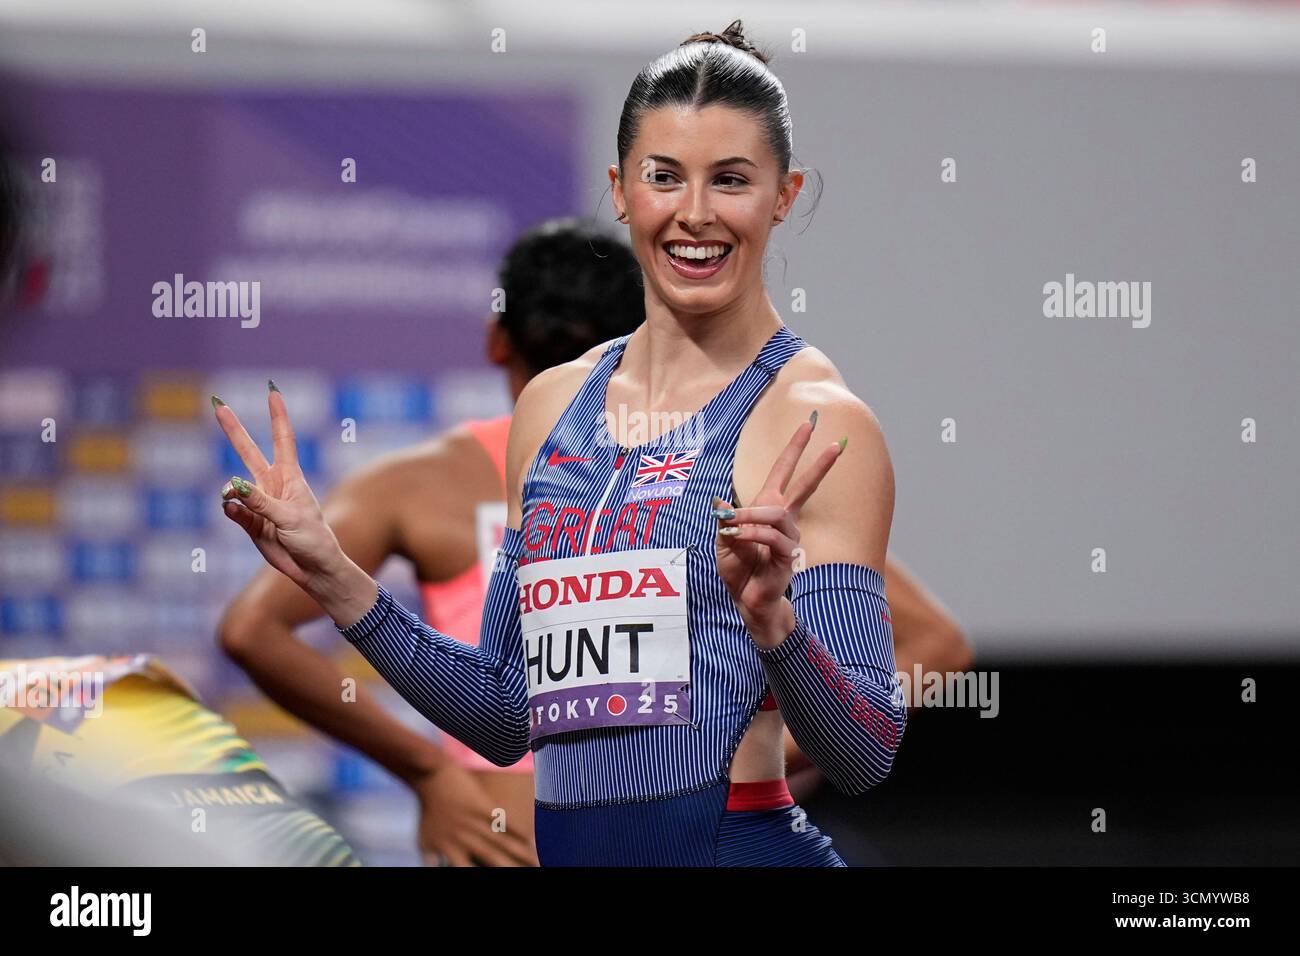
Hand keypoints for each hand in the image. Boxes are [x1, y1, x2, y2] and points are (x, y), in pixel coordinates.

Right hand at [212, 384, 347, 593]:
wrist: (312, 568)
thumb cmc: (312, 539)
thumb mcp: (290, 518)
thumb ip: (260, 502)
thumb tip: (232, 485)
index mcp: (290, 477)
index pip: (283, 439)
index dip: (277, 415)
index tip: (272, 390)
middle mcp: (272, 485)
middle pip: (248, 451)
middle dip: (234, 429)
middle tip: (217, 404)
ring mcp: (259, 502)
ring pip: (233, 485)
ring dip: (229, 489)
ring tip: (232, 498)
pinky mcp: (248, 521)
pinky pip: (231, 509)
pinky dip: (230, 509)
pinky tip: (231, 510)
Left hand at [413, 764, 538, 866]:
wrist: (430, 777)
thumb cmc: (428, 812)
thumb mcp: (424, 840)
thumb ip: (431, 861)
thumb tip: (434, 872)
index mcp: (450, 848)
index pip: (467, 870)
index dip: (486, 876)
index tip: (502, 878)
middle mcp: (465, 837)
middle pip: (492, 858)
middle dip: (510, 868)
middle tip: (531, 872)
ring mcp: (475, 820)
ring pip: (502, 841)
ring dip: (520, 854)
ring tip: (535, 863)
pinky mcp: (483, 804)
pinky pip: (503, 819)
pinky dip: (516, 829)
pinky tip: (530, 839)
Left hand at [713, 413, 845, 647]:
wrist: (747, 603)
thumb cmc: (738, 572)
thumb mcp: (723, 542)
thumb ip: (726, 521)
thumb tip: (721, 501)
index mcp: (767, 510)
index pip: (784, 474)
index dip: (795, 449)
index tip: (809, 425)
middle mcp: (783, 521)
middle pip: (803, 485)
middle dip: (815, 461)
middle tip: (833, 440)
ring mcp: (789, 538)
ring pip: (776, 513)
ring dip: (752, 515)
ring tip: (733, 524)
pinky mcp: (788, 557)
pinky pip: (771, 537)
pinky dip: (752, 535)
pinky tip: (741, 537)